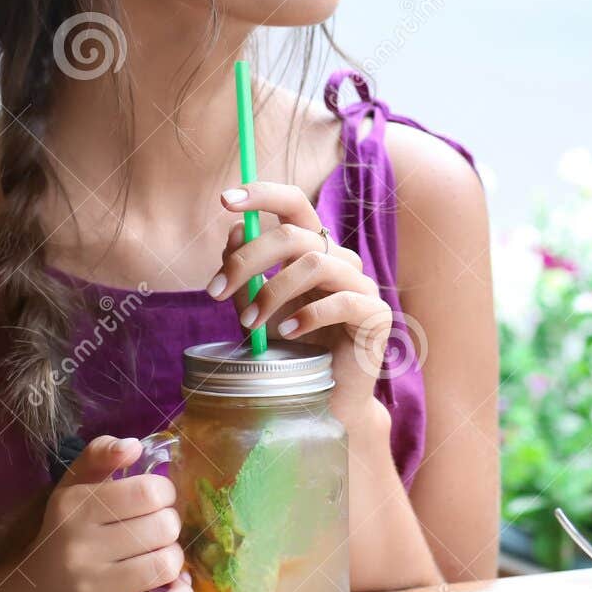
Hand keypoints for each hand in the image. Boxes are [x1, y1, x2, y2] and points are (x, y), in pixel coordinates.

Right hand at [22, 436, 190, 591]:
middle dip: (169, 524)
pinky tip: (174, 585)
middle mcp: (79, 550)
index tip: (154, 499)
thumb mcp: (75, 482)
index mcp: (75, 508)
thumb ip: (101, 452)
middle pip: (164, 527)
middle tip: (156, 528)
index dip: (164, 491)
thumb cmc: (67, 527)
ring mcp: (92, 591)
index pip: (149, 491)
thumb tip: (134, 446)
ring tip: (158, 554)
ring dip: (173, 557)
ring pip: (166, 565)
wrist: (36, 588)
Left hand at [207, 182, 394, 430]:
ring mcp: (361, 285)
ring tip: (249, 324)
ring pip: (314, 264)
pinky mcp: (376, 314)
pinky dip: (307, 315)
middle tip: (215, 291)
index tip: (224, 200)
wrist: (327, 397)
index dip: (262, 194)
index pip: (294, 204)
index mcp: (313, 249)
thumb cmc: (293, 349)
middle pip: (295, 234)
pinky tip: (287, 334)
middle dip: (248, 259)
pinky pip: (341, 302)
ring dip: (272, 292)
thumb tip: (235, 231)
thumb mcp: (257, 306)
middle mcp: (339, 260)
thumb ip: (246, 273)